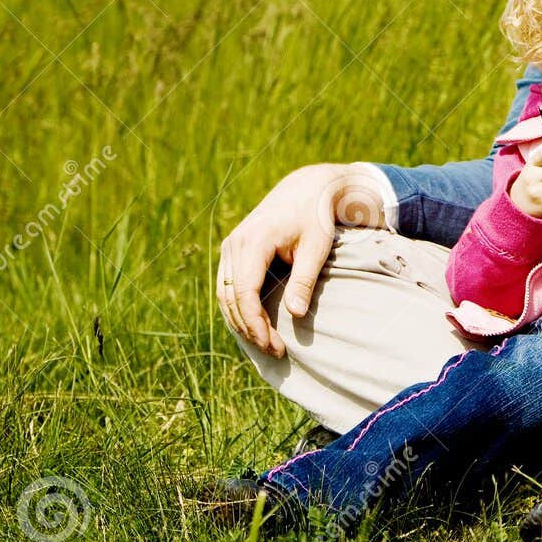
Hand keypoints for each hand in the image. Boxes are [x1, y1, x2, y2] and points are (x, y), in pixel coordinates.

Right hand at [216, 163, 380, 357]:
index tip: (273, 345)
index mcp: (254, 240)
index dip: (255, 322)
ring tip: (267, 343)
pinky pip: (228, 285)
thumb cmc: (315, 217)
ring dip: (241, 322)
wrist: (306, 189)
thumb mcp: (317, 247)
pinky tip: (256, 326)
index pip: (245, 291)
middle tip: (274, 351)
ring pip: (225, 294)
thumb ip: (305, 280)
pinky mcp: (232, 250)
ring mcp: (230, 246)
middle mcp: (235, 243)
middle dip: (249, 328)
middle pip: (232, 297)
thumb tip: (295, 315)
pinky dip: (238, 308)